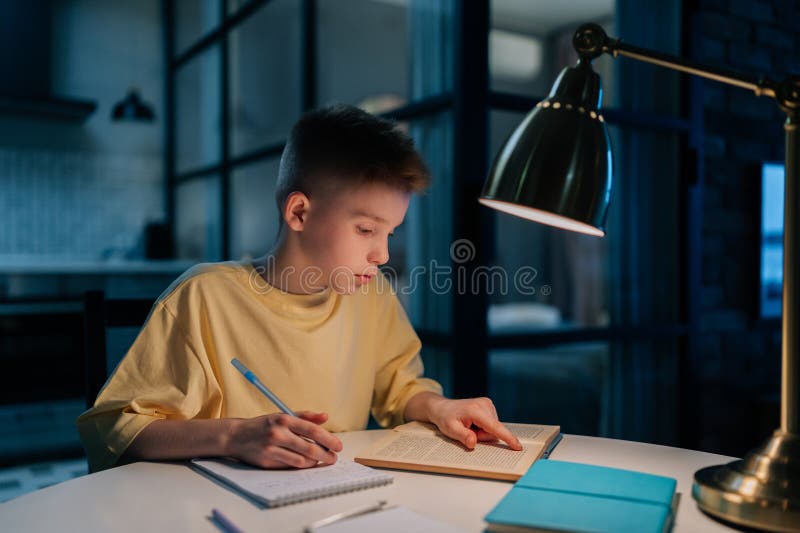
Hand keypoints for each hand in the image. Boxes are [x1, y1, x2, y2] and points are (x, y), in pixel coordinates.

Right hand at [226, 411, 342, 468]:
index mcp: (284, 419)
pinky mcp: (266, 461)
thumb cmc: (264, 425)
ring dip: (314, 462)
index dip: (328, 439)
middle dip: (326, 454)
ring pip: (301, 460)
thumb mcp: (282, 415)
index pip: (312, 430)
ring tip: (321, 460)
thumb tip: (325, 417)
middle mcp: (278, 433)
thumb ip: (305, 416)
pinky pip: (289, 466)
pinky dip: (301, 465)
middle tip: (334, 458)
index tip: (338, 445)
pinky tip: (307, 463)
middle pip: (309, 447)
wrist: (236, 436)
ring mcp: (272, 448)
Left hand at [427, 397, 522, 450]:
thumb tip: (473, 443)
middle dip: (482, 436)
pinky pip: (492, 424)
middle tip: (468, 431)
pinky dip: (483, 428)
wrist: (443, 407)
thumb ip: (463, 436)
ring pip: (493, 429)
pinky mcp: (489, 406)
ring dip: (482, 432)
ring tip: (469, 426)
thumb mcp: (450, 430)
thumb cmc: (446, 418)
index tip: (517, 446)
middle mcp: (485, 404)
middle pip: (493, 431)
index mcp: (476, 410)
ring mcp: (488, 404)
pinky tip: (473, 423)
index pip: (494, 427)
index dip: (507, 437)